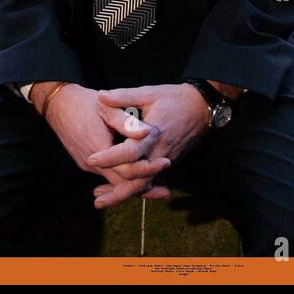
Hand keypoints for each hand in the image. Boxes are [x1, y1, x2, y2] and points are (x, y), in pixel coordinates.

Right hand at [33, 82, 172, 208]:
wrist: (58, 105)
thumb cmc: (84, 103)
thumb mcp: (107, 107)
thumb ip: (127, 122)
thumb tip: (148, 132)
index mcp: (98, 149)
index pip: (126, 170)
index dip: (148, 170)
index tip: (166, 162)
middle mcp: (92, 163)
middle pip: (121, 184)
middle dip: (144, 188)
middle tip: (166, 192)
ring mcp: (88, 165)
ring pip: (114, 183)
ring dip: (134, 186)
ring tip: (157, 190)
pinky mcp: (87, 163)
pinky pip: (108, 176)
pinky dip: (122, 180)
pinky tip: (137, 180)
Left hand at [86, 83, 213, 208]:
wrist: (202, 107)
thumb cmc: (174, 98)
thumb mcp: (149, 92)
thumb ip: (124, 96)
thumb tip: (100, 96)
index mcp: (153, 133)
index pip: (130, 152)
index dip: (111, 157)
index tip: (91, 159)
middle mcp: (160, 152)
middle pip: (139, 179)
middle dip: (117, 192)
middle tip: (96, 201)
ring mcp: (166, 160)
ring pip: (145, 184)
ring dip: (124, 194)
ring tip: (101, 200)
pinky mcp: (169, 162)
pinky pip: (151, 180)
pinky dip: (135, 188)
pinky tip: (119, 191)